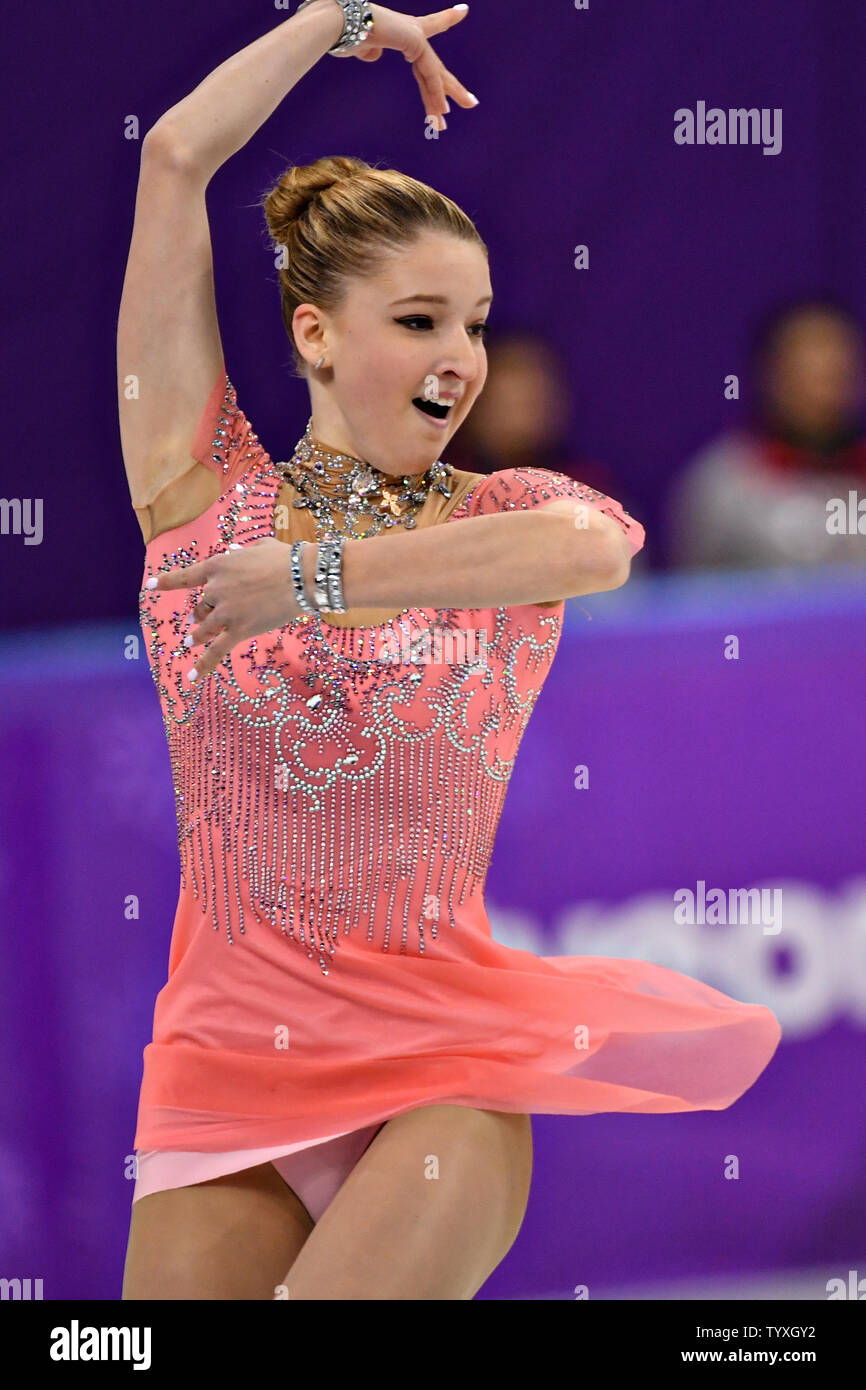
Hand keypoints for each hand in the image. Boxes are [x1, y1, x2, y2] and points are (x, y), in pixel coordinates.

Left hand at [144, 539, 304, 680]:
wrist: (303, 576)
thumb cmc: (286, 559)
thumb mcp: (260, 547)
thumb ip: (243, 553)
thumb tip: (237, 554)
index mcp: (218, 565)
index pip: (186, 576)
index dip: (166, 581)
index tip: (150, 585)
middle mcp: (216, 589)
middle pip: (201, 605)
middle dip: (202, 613)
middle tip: (202, 618)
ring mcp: (226, 611)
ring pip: (204, 629)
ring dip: (198, 634)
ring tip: (192, 640)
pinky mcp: (239, 630)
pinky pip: (217, 651)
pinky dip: (204, 665)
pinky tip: (192, 678)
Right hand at [335, 4, 476, 131]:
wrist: (338, 21)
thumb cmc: (343, 32)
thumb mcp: (358, 47)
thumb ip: (368, 51)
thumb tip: (374, 54)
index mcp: (401, 30)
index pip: (430, 25)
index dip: (446, 19)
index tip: (464, 11)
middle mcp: (412, 30)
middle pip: (436, 65)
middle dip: (451, 87)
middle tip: (471, 103)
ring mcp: (415, 34)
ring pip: (434, 74)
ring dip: (440, 101)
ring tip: (443, 125)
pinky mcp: (415, 40)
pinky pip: (429, 74)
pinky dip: (435, 93)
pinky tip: (442, 111)